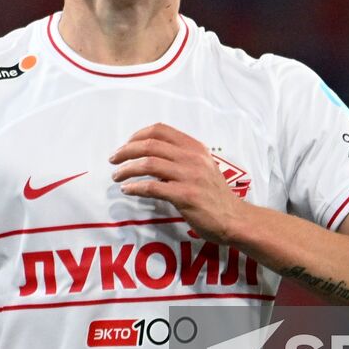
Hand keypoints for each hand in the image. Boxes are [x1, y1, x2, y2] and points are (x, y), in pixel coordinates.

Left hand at [110, 123, 246, 243]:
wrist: (235, 219)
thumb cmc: (216, 196)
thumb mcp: (203, 167)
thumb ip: (182, 158)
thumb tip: (150, 156)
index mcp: (196, 148)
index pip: (161, 130)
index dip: (138, 135)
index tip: (126, 145)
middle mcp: (193, 158)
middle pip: (150, 145)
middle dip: (126, 151)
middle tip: (113, 160)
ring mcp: (190, 176)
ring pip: (149, 164)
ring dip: (127, 169)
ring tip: (117, 176)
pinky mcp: (186, 196)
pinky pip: (152, 187)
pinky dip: (135, 188)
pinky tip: (128, 190)